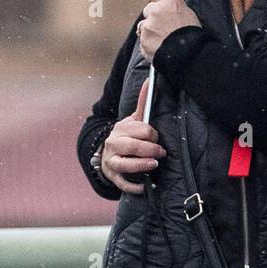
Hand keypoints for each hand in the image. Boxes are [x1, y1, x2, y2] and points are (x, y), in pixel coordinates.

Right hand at [100, 79, 166, 194]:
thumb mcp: (132, 120)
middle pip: (131, 146)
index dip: (151, 134)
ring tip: (154, 164)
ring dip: (141, 165)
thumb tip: (150, 81)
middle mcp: (114, 144)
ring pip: (124, 164)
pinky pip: (122, 183)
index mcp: (120, 128)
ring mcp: (112, 161)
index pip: (139, 129)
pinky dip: (134, 186)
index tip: (157, 137)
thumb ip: (143, 104)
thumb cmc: (125, 136)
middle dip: (149, 149)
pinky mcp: (113, 176)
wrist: (105, 153)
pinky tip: (145, 186)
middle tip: (161, 152)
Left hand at [138, 0, 201, 61]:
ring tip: (165, 37)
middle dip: (155, 16)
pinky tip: (161, 45)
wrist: (188, 55)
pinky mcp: (143, 40)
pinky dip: (149, 42)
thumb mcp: (187, 10)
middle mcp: (156, 12)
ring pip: (145, 24)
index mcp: (168, 2)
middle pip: (149, 9)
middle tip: (167, 25)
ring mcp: (148, 26)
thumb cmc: (191, 34)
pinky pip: (143, 39)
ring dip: (151, 29)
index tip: (161, 2)